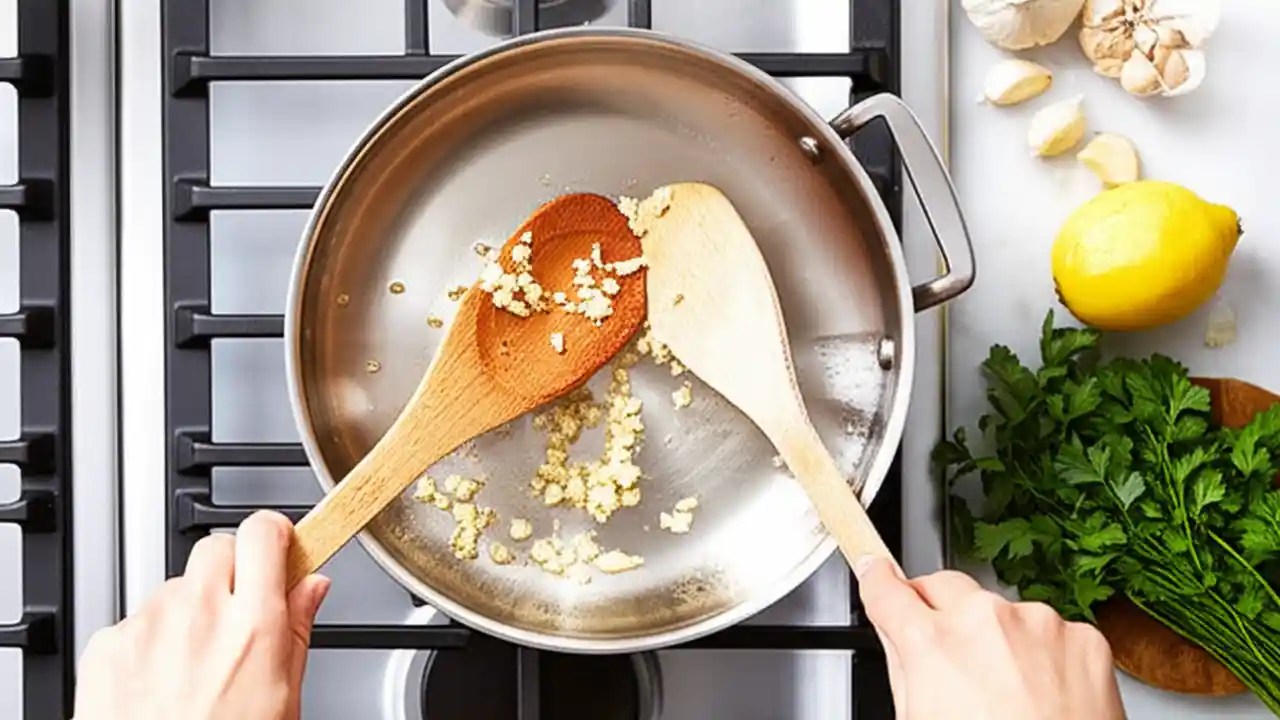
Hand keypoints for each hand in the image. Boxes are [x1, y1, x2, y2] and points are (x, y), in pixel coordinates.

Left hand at [74, 511, 330, 719]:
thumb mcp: (285, 698)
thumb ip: (297, 629)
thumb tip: (313, 587)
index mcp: (252, 624)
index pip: (264, 532)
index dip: (274, 535)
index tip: (280, 547)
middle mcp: (198, 612)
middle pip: (218, 548)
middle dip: (233, 570)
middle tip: (240, 611)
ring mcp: (147, 624)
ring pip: (176, 587)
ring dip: (190, 610)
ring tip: (196, 666)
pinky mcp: (108, 643)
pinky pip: (136, 620)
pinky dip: (150, 642)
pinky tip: (161, 683)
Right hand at [855, 557, 1124, 719]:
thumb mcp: (917, 719)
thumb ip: (903, 666)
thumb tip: (896, 633)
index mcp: (933, 643)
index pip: (887, 588)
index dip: (877, 580)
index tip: (876, 572)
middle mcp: (984, 620)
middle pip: (944, 586)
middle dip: (937, 609)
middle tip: (946, 652)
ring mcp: (1038, 624)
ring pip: (1000, 610)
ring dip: (996, 636)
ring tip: (1008, 691)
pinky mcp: (1082, 638)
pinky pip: (1049, 631)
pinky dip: (1043, 654)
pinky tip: (1042, 694)